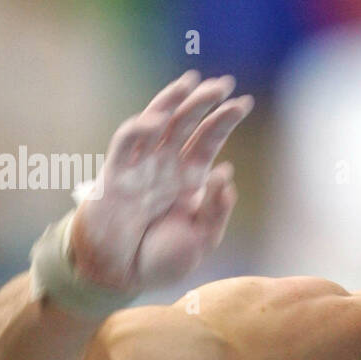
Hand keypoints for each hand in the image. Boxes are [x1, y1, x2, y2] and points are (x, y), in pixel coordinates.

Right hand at [70, 72, 253, 290]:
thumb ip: (216, 210)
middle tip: (224, 83)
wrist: (123, 276)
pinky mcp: (115, 175)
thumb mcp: (202, 239)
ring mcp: (140, 167)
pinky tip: (156, 121)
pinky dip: (138, 129)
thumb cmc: (162, 259)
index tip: (245, 102)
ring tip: (192, 85)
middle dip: (205, 101)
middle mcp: (166, 166)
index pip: (208, 140)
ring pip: (156, 123)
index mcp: (189, 179)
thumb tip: (226, 172)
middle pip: (186, 123)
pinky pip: (125, 144)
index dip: (224, 120)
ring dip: (172, 102)